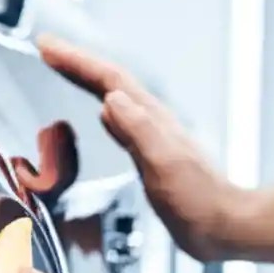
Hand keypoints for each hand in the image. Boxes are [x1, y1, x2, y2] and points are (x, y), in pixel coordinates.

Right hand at [37, 35, 245, 261]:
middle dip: (77, 61)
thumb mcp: (164, 164)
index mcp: (151, 120)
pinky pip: (120, 120)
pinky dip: (102, 107)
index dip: (77, 60)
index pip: (109, 80)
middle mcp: (151, 122)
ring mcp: (152, 137)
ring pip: (114, 95)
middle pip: (109, 81)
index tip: (48, 45)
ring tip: (65, 67)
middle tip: (47, 46)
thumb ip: (138, 130)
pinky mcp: (152, 155)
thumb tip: (110, 99)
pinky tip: (100, 112)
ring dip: (87, 79)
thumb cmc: (199, 202)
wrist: (226, 226)